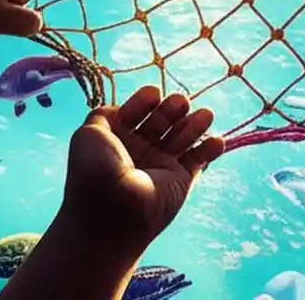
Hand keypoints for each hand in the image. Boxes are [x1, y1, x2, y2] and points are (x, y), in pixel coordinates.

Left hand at [63, 86, 224, 243]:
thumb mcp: (88, 135)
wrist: (113, 211)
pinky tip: (216, 140)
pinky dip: (210, 149)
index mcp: (117, 138)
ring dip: (195, 123)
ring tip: (206, 114)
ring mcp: (162, 165)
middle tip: (181, 102)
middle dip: (172, 108)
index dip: (145, 101)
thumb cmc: (96, 171)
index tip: (154, 94)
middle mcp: (140, 150)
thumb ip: (102, 115)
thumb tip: (117, 109)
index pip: (136, 112)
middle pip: (163, 120)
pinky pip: (199, 160)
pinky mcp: (181, 181)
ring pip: (183, 136)